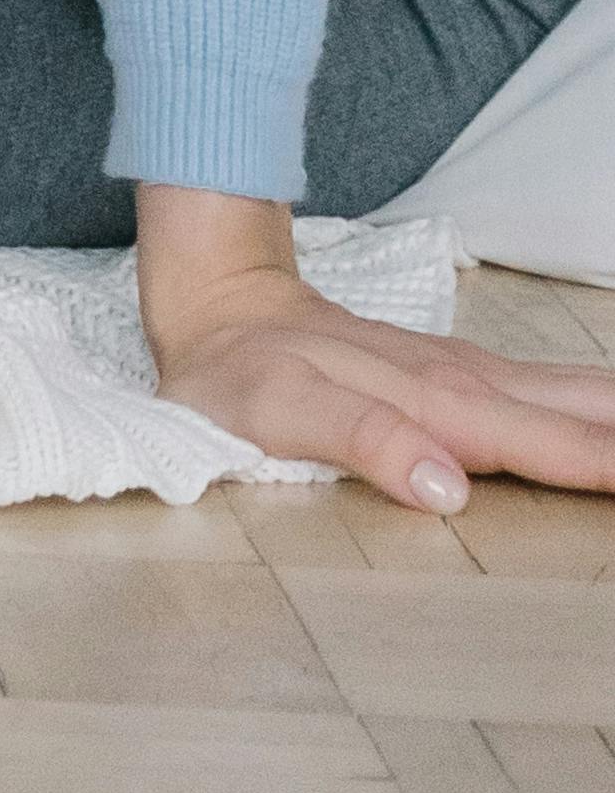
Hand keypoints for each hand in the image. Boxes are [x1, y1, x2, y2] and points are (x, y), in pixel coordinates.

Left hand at [138, 195, 614, 515]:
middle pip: (593, 423)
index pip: (561, 453)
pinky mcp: (465, 376)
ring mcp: (474, 376)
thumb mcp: (276, 414)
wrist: (217, 304)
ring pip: (585, 400)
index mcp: (443, 409)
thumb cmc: (239, 375)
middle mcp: (473, 388)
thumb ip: (361, 444)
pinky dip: (607, 408)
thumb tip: (448, 488)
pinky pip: (557, 394)